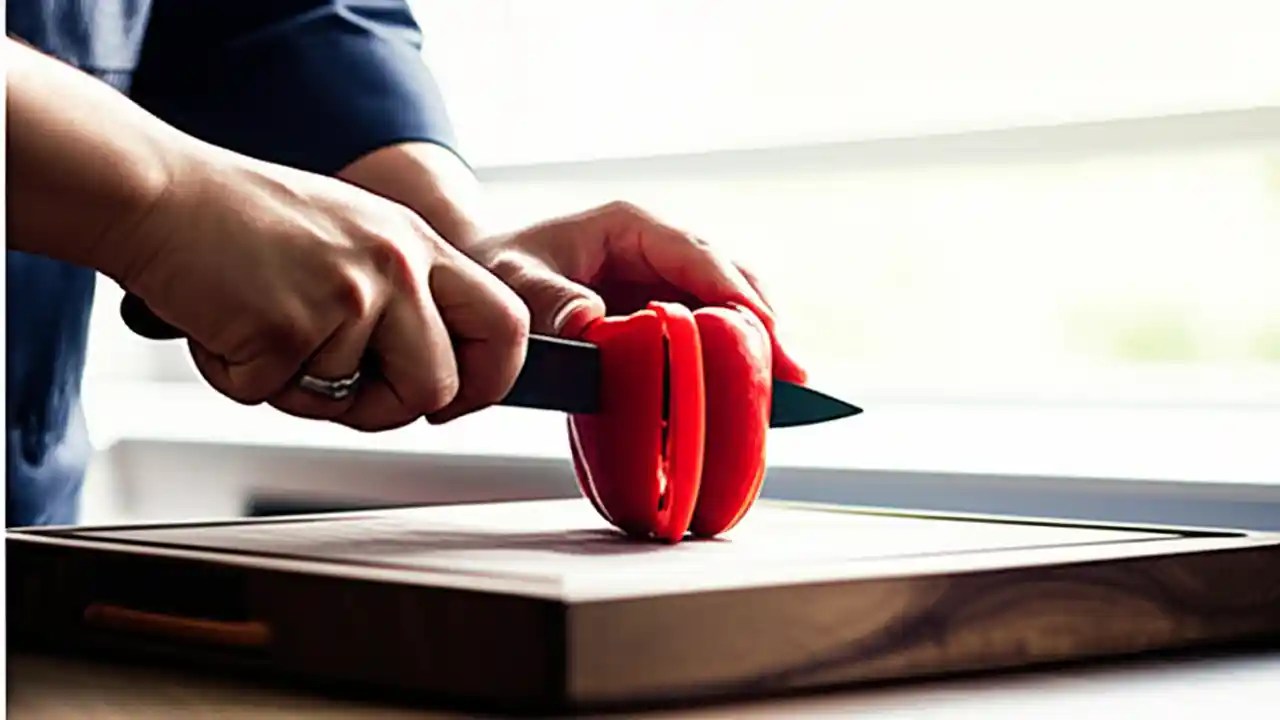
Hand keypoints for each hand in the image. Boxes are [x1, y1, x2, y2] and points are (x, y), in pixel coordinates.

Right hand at [115, 147, 529, 428]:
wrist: (159, 193)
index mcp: (418, 245)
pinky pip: (278, 398)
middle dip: (388, 408)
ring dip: (303, 392)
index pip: (505, 323)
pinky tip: (228, 326)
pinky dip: (243, 378)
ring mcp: (344, 297)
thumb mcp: (356, 237)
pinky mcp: (287, 329)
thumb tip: (441, 376)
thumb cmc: (247, 222)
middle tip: (340, 385)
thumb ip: (406, 295)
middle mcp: (394, 267)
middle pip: (436, 386)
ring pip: (355, 405)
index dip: (489, 378)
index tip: (455, 399)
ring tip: (266, 331)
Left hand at [465, 201, 806, 381]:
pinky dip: (724, 365)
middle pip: (727, 282)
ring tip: (785, 394)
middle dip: (762, 327)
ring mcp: (662, 284)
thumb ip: (550, 301)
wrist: (483, 279)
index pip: (698, 255)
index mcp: (631, 228)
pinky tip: (742, 399)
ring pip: (724, 311)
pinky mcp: (659, 317)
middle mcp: (658, 251)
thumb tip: (591, 323)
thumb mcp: (515, 281)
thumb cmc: (498, 269)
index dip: (734, 295)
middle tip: (792, 375)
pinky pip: (702, 337)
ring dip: (753, 349)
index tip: (763, 331)